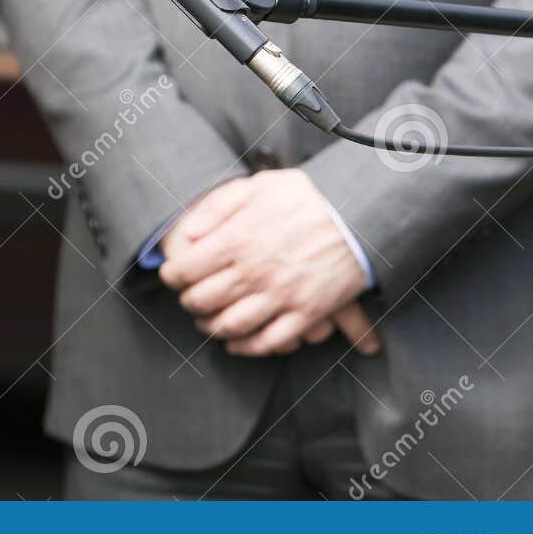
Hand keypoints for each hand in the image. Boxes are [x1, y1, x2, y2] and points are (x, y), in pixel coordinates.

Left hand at [159, 170, 377, 356]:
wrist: (360, 212)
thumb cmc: (308, 196)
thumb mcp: (258, 186)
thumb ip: (220, 207)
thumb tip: (192, 232)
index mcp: (237, 240)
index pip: (186, 270)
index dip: (173, 276)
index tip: (172, 276)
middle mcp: (254, 272)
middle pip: (203, 301)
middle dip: (190, 304)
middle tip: (189, 301)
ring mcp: (281, 295)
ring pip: (232, 325)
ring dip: (213, 328)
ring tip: (208, 323)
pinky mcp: (307, 313)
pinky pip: (270, 341)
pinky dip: (248, 347)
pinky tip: (238, 343)